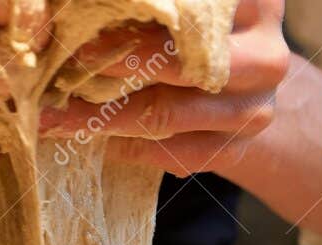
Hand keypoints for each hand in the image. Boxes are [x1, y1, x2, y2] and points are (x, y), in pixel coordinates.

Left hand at [38, 0, 287, 175]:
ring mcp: (255, 107)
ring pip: (166, 113)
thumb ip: (158, 8)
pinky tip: (90, 138)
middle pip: (181, 59)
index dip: (144, 10)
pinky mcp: (235, 149)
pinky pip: (170, 153)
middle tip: (66, 64)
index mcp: (256, 2)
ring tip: (56, 115)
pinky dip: (125, 147)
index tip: (89, 25)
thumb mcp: (195, 12)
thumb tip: (75, 8)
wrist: (248, 90)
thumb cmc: (203, 37)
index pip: (195, 8)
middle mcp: (266, 53)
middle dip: (117, 62)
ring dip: (105, 116)